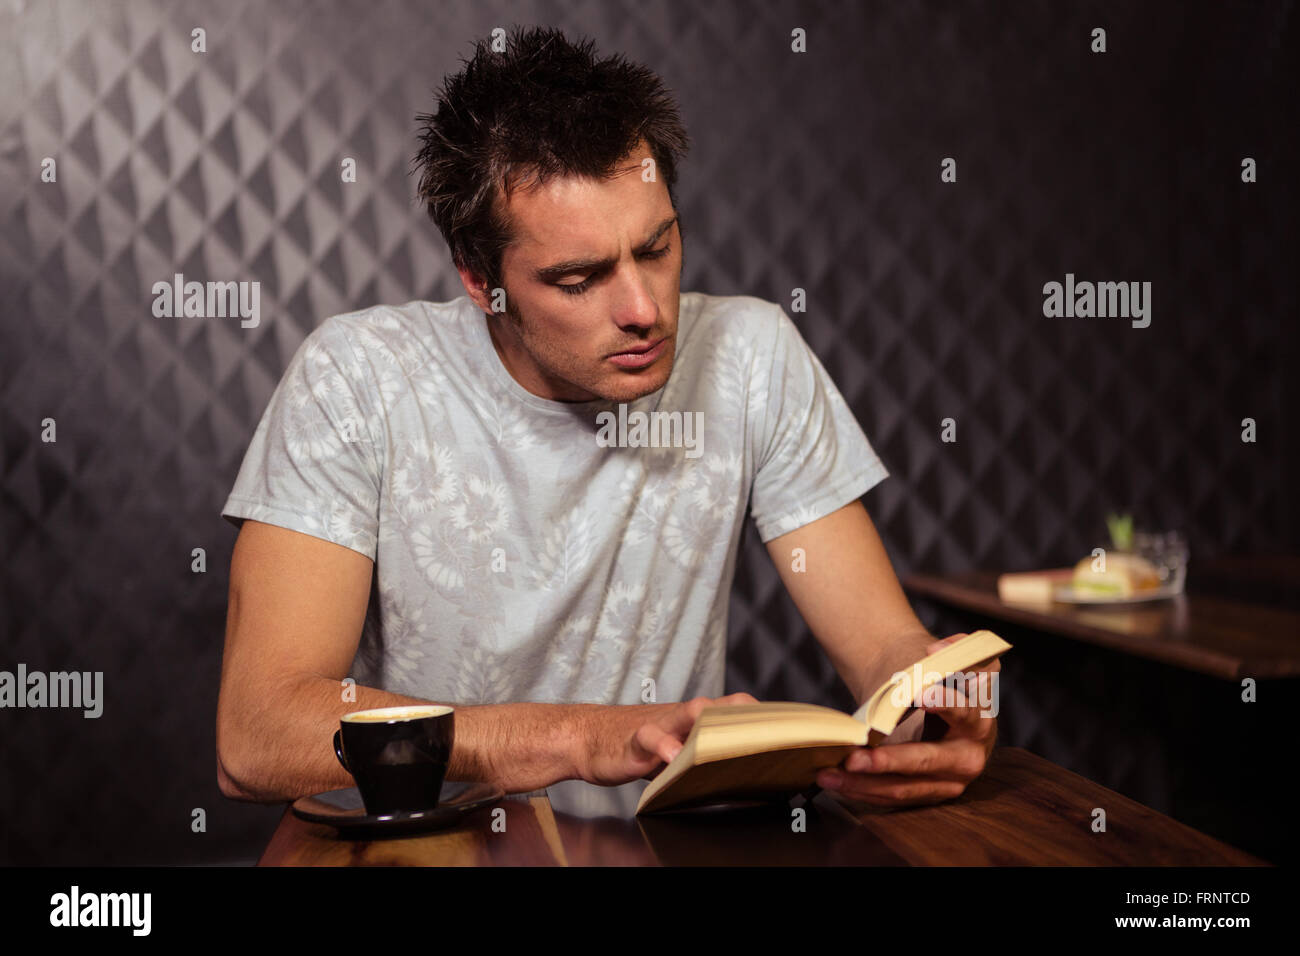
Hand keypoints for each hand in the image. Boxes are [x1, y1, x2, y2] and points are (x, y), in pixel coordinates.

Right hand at [580, 693, 758, 786]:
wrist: (589, 737)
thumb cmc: (639, 747)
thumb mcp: (677, 753)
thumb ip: (706, 760)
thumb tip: (748, 781)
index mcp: (696, 721)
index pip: (736, 708)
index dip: (763, 715)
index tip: (790, 730)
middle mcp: (683, 717)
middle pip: (722, 706)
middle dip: (748, 716)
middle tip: (772, 733)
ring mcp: (661, 724)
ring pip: (690, 713)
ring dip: (712, 723)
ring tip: (730, 738)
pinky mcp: (636, 739)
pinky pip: (652, 737)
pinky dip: (665, 746)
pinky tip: (674, 758)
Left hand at [816, 632, 999, 808]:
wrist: (928, 703)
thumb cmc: (936, 680)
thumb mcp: (949, 662)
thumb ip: (954, 650)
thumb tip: (936, 650)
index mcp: (979, 720)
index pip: (964, 712)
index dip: (945, 703)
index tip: (921, 694)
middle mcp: (969, 757)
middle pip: (928, 760)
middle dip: (890, 760)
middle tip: (856, 758)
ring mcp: (949, 781)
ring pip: (904, 786)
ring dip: (863, 782)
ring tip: (830, 774)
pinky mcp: (927, 794)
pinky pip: (892, 797)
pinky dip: (861, 790)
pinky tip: (835, 782)